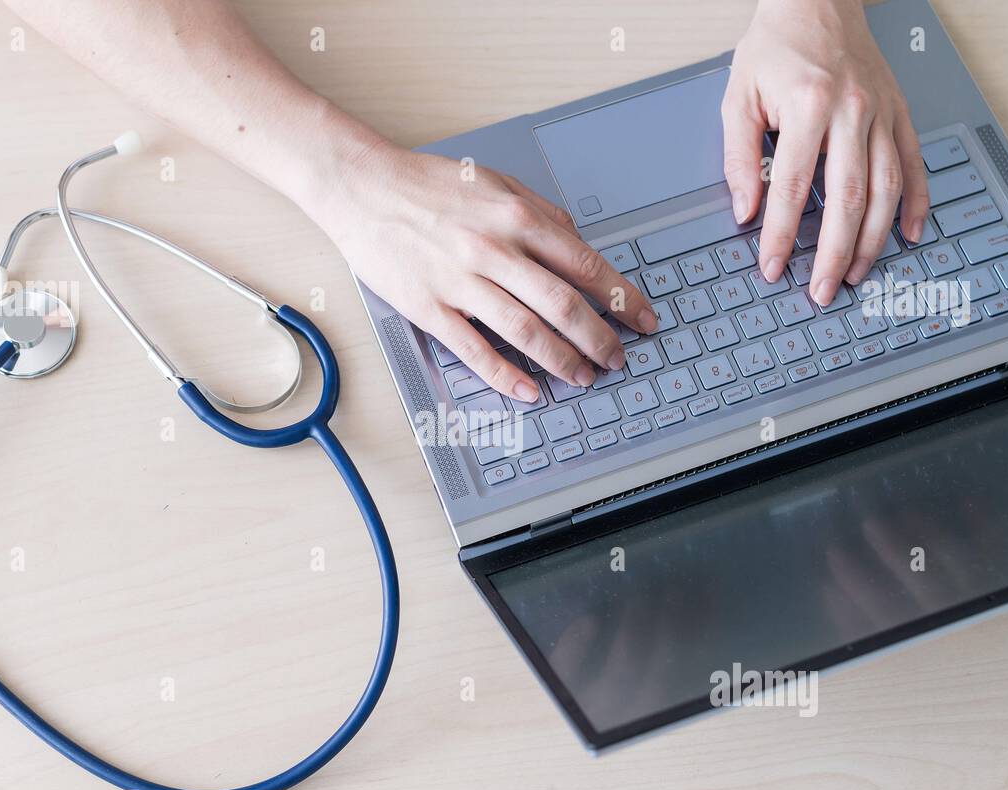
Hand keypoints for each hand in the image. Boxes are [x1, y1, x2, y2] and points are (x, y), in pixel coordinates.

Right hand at [311, 144, 657, 401]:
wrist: (364, 187)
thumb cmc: (428, 185)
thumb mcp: (498, 182)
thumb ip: (541, 212)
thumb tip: (578, 240)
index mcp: (519, 219)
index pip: (587, 266)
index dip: (623, 299)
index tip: (644, 319)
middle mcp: (496, 251)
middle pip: (565, 306)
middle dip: (601, 339)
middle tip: (618, 359)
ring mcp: (462, 282)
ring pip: (527, 332)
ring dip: (562, 360)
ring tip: (583, 377)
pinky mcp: (430, 307)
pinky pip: (475, 349)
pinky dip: (506, 374)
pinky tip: (528, 390)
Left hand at [723, 0, 929, 305]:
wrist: (817, 0)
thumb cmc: (776, 47)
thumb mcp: (739, 96)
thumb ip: (739, 157)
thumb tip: (745, 210)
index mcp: (809, 107)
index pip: (792, 189)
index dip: (782, 236)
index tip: (773, 267)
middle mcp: (853, 111)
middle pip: (848, 198)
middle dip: (835, 253)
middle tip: (822, 290)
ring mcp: (882, 113)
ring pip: (886, 188)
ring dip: (873, 239)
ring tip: (857, 274)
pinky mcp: (899, 113)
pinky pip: (914, 164)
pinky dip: (915, 203)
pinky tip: (909, 234)